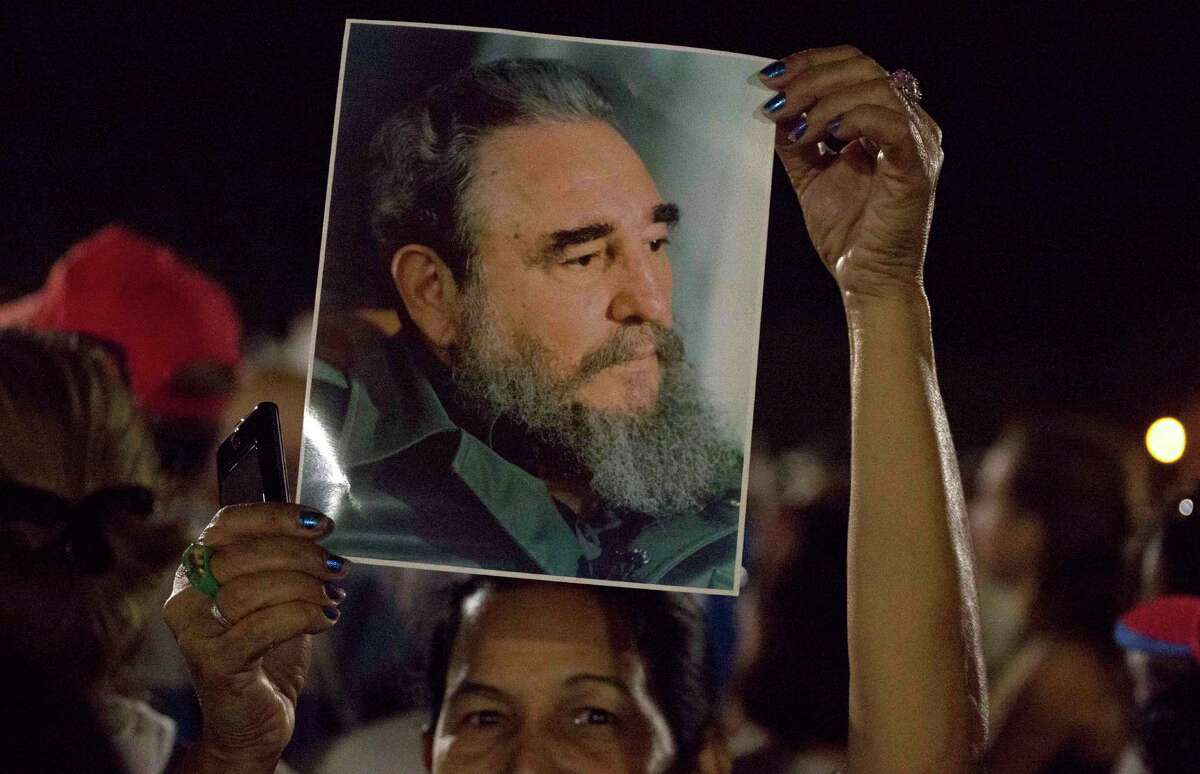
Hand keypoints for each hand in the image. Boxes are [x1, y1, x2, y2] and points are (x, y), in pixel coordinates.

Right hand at [163, 503, 348, 766]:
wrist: (256, 720)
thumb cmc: (268, 652)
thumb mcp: (279, 595)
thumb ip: (287, 559)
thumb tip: (318, 524)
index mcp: (199, 568)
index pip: (229, 522)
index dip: (276, 516)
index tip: (320, 524)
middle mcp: (187, 594)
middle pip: (243, 554)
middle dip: (301, 556)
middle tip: (337, 567)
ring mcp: (194, 630)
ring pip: (252, 589)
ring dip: (305, 588)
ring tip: (332, 598)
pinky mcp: (211, 662)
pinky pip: (262, 626)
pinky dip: (302, 617)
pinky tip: (325, 621)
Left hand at [759, 45, 942, 301]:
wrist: (866, 280)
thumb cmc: (849, 234)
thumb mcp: (811, 176)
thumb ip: (796, 141)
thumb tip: (772, 108)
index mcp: (885, 121)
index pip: (854, 68)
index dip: (811, 63)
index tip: (771, 77)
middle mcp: (907, 125)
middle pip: (864, 69)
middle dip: (811, 78)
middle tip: (775, 100)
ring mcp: (917, 143)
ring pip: (876, 89)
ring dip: (825, 100)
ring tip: (795, 126)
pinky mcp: (917, 166)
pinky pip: (891, 124)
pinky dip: (854, 119)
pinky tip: (825, 132)